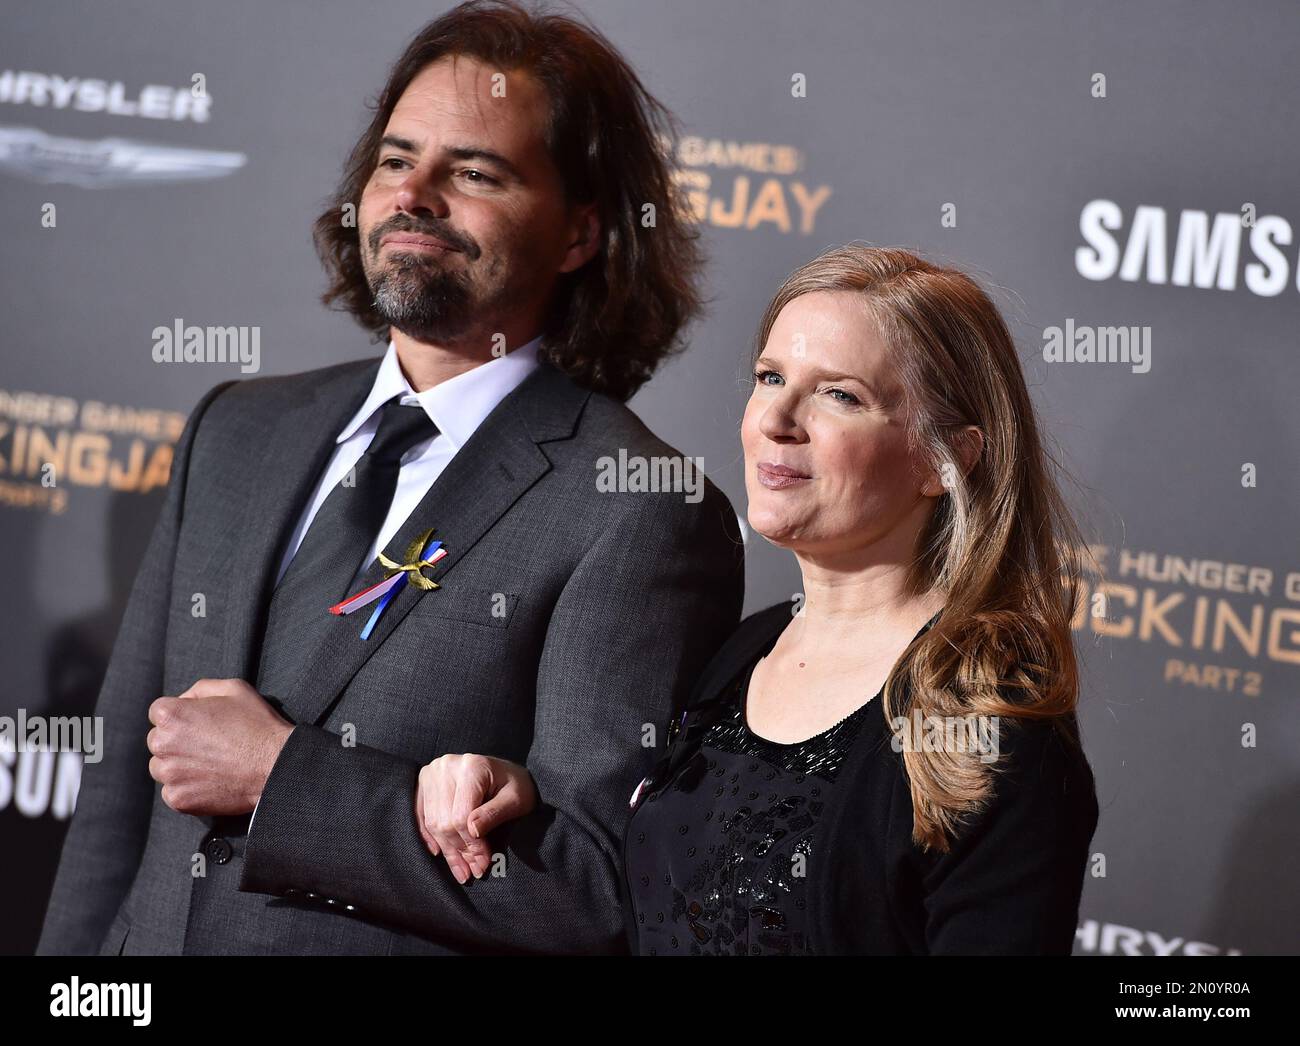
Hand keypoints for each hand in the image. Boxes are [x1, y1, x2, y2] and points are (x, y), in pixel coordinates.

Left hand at [147, 678, 294, 815]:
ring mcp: (170, 774)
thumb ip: (201, 689)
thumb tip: (185, 698)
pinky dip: (187, 788)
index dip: (180, 716)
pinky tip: (210, 781)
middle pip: (158, 741)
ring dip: (178, 765)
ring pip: (161, 767)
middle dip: (177, 741)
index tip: (198, 724)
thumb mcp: (234, 688)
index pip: (158, 713)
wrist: (275, 765)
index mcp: (172, 715)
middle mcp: (163, 744)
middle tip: (207, 744)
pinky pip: (172, 792)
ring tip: (208, 764)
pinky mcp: (178, 799)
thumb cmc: (257, 724)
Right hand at [415, 754, 536, 884]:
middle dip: (460, 851)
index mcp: (471, 767)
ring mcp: (433, 772)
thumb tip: (472, 832)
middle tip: (474, 871)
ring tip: (461, 869)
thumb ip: (494, 814)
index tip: (482, 864)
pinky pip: (420, 814)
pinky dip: (429, 836)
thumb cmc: (516, 786)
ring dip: (447, 849)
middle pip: (444, 820)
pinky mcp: (425, 781)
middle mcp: (447, 766)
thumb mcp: (516, 800)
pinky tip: (439, 852)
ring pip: (432, 822)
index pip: (462, 815)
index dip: (471, 845)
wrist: (508, 772)